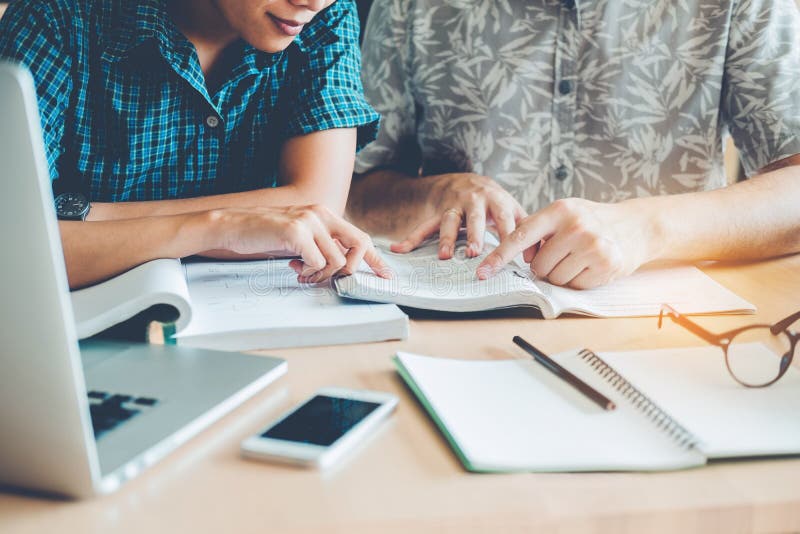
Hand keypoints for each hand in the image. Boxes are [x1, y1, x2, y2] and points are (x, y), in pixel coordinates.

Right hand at [212, 204, 390, 282]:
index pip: (360, 236)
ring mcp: (309, 221)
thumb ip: (321, 246)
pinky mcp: (296, 232)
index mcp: (325, 214)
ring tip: (304, 275)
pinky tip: (295, 269)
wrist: (234, 226)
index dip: (375, 259)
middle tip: (336, 279)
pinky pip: (316, 262)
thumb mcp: (300, 237)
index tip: (386, 275)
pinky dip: (308, 272)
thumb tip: (341, 267)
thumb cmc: (266, 234)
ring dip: (323, 275)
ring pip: (337, 260)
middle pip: (359, 244)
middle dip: (352, 268)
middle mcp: (321, 214)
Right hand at [390, 173, 525, 258]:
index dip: (509, 236)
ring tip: (445, 256)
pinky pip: (424, 226)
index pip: (505, 219)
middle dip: (474, 234)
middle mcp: (474, 201)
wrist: (469, 181)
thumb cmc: (495, 203)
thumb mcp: (512, 210)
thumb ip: (525, 231)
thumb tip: (535, 257)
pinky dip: (411, 238)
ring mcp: (454, 206)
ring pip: (449, 221)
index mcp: (497, 200)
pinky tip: (399, 249)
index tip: (513, 255)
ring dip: (447, 239)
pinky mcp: (438, 213)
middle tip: (475, 252)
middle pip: (475, 217)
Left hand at [476, 198, 654, 288]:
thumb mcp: (565, 213)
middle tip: (564, 254)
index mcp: (560, 210)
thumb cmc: (592, 221)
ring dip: (562, 275)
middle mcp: (576, 226)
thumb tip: (518, 257)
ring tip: (579, 258)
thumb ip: (539, 230)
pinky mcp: (606, 265)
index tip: (483, 272)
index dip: (499, 257)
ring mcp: (593, 246)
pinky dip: (579, 281)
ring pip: (555, 279)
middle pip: (538, 266)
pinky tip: (591, 266)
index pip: (520, 236)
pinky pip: (575, 286)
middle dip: (545, 266)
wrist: (637, 225)